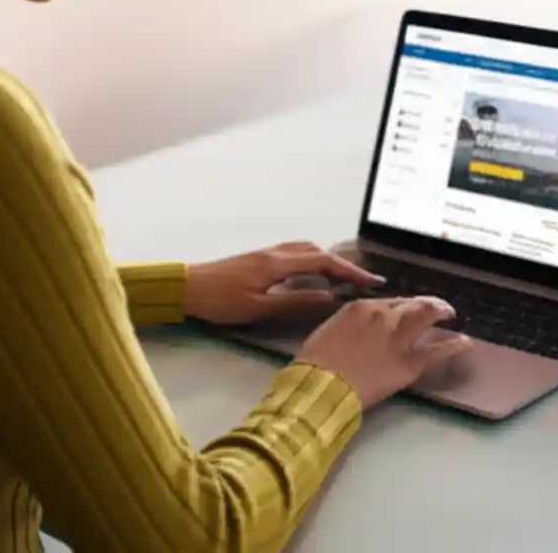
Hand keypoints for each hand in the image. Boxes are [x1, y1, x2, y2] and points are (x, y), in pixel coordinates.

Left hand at [184, 241, 384, 325]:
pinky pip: (297, 252)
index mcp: (279, 263)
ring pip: (307, 249)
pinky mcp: (260, 257)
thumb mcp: (259, 308)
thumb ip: (295, 302)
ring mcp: (267, 252)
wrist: (186, 287)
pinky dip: (314, 259)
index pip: (324, 263)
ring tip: (343, 277)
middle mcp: (277, 252)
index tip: (371, 282)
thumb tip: (329, 298)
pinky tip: (314, 274)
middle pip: (319, 251)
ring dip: (329, 260)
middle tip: (363, 281)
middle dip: (344, 264)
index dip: (350, 272)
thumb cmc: (220, 302)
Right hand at [299, 296, 473, 407]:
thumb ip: (350, 324)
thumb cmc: (316, 362)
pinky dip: (454, 345)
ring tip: (450, 314)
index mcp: (362, 307)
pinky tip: (465, 343)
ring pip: (427, 317)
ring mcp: (399, 338)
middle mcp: (384, 317)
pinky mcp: (409, 363)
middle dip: (426, 303)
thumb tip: (358, 328)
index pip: (390, 302)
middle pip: (411, 304)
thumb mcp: (328, 330)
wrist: (322, 386)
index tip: (406, 310)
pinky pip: (437, 351)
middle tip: (436, 307)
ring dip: (442, 312)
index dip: (401, 306)